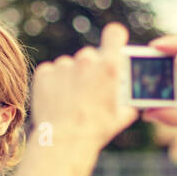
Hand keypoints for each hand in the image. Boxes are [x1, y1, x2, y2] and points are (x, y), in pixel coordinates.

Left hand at [30, 23, 139, 153]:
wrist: (64, 142)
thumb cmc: (96, 131)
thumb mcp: (121, 117)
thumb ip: (127, 101)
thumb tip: (132, 100)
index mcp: (109, 67)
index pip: (114, 33)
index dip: (113, 38)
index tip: (112, 43)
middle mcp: (86, 60)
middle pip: (89, 57)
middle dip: (89, 71)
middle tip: (86, 92)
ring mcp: (63, 66)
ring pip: (68, 66)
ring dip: (69, 78)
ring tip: (69, 101)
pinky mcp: (44, 73)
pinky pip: (50, 73)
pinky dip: (52, 83)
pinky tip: (55, 100)